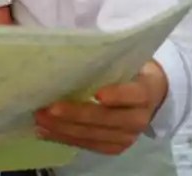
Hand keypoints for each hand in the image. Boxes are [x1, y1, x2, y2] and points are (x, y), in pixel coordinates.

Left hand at [33, 60, 168, 155]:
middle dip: (75, 115)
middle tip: (49, 109)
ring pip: (94, 135)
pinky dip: (65, 138)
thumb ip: (108, 58)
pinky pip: (88, 145)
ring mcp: (128, 137)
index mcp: (146, 91)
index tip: (98, 93)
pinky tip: (45, 131)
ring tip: (41, 120)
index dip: (117, 95)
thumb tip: (71, 43)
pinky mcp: (115, 147)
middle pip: (106, 119)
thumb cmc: (131, 71)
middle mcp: (139, 118)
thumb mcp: (127, 61)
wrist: (150, 96)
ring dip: (64, 129)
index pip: (134, 95)